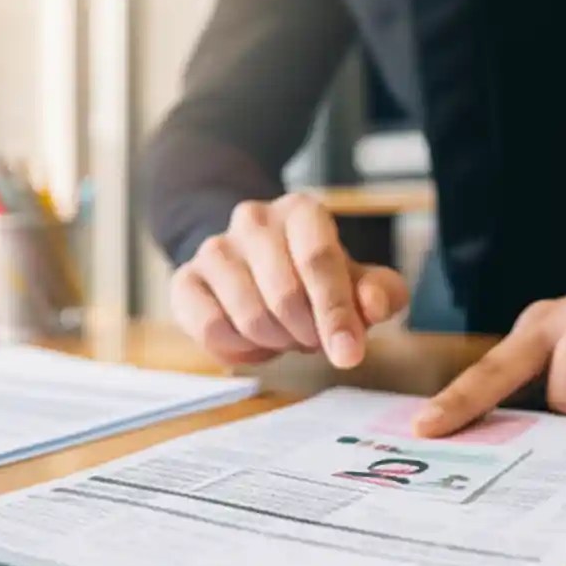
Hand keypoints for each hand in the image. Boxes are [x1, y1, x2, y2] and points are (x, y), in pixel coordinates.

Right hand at [170, 193, 408, 367]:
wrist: (253, 266)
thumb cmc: (313, 278)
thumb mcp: (357, 282)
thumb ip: (380, 293)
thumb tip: (371, 307)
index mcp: (301, 211)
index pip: (319, 261)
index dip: (336, 313)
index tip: (349, 354)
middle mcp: (253, 219)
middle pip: (284, 295)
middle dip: (306, 334)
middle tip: (313, 340)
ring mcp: (214, 248)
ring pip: (249, 316)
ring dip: (276, 342)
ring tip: (284, 335)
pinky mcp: (185, 280)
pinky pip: (211, 329)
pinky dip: (239, 349)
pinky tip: (252, 341)